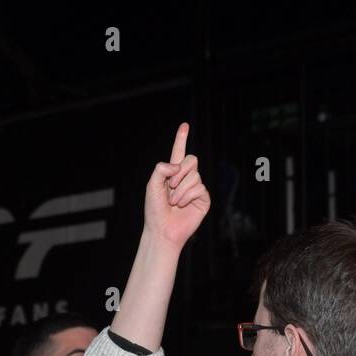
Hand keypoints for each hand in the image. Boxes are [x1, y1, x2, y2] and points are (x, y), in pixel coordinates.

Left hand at [144, 123, 209, 250]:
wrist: (162, 230)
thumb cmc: (155, 210)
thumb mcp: (152, 186)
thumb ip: (161, 169)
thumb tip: (177, 166)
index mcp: (172, 173)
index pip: (178, 152)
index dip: (181, 139)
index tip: (185, 125)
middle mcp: (186, 178)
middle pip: (192, 159)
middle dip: (179, 172)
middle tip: (170, 187)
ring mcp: (196, 188)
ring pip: (194, 175)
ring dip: (180, 189)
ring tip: (174, 202)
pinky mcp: (203, 198)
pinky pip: (199, 187)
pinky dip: (187, 196)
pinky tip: (182, 205)